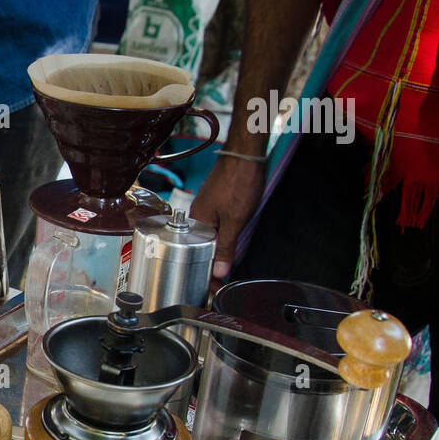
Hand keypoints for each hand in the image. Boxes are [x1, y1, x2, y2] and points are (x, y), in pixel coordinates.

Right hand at [191, 155, 265, 281]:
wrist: (245, 154)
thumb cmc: (238, 180)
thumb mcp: (235, 220)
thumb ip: (226, 247)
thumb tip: (219, 270)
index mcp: (195, 221)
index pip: (193, 255)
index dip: (205, 272)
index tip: (214, 286)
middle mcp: (196, 215)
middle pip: (198, 247)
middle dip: (209, 264)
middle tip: (220, 279)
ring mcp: (205, 207)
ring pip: (207, 236)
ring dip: (216, 249)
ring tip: (225, 264)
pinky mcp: (214, 201)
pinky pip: (213, 225)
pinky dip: (220, 235)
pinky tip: (229, 239)